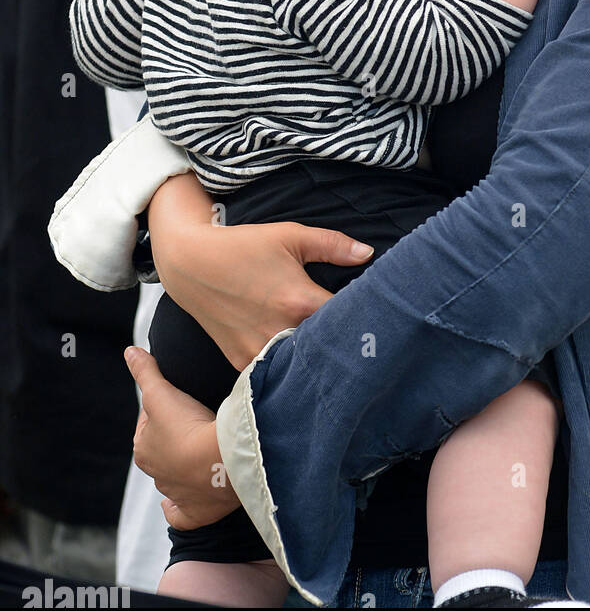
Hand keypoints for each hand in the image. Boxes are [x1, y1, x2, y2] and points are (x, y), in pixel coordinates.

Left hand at [125, 347, 237, 531]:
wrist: (219, 462)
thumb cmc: (188, 426)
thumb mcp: (162, 392)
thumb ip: (146, 372)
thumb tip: (129, 352)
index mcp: (144, 449)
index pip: (150, 425)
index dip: (165, 411)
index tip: (182, 402)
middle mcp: (157, 475)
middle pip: (164, 452)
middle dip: (175, 441)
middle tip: (196, 424)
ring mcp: (177, 495)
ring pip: (175, 480)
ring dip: (184, 469)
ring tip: (203, 453)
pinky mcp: (196, 513)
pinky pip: (182, 514)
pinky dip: (179, 509)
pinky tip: (183, 502)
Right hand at [149, 172, 374, 369]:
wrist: (190, 265)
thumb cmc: (242, 247)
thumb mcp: (290, 236)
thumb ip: (333, 245)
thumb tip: (368, 253)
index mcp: (299, 302)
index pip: (348, 321)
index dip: (366, 320)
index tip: (378, 320)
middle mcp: (281, 332)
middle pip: (327, 351)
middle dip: (344, 346)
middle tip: (360, 342)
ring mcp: (259, 352)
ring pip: (300, 367)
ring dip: (316, 361)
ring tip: (333, 355)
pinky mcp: (241, 362)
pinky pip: (273, 374)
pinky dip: (287, 371)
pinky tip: (299, 364)